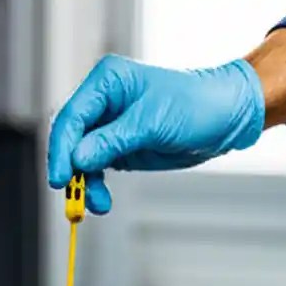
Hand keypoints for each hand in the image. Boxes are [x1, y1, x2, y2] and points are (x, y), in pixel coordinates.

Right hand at [46, 54, 265, 213]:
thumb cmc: (196, 105)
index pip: (73, 116)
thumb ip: (112, 141)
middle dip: (71, 169)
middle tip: (74, 198)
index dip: (62, 148)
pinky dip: (95, 186)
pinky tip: (100, 200)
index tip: (61, 178)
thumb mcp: (152, 123)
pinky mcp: (118, 146)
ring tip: (96, 204)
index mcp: (107, 81)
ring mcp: (109, 125)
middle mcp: (103, 101)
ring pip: (80, 158)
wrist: (225, 117)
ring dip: (84, 183)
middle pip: (70, 138)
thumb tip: (79, 158)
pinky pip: (95, 168)